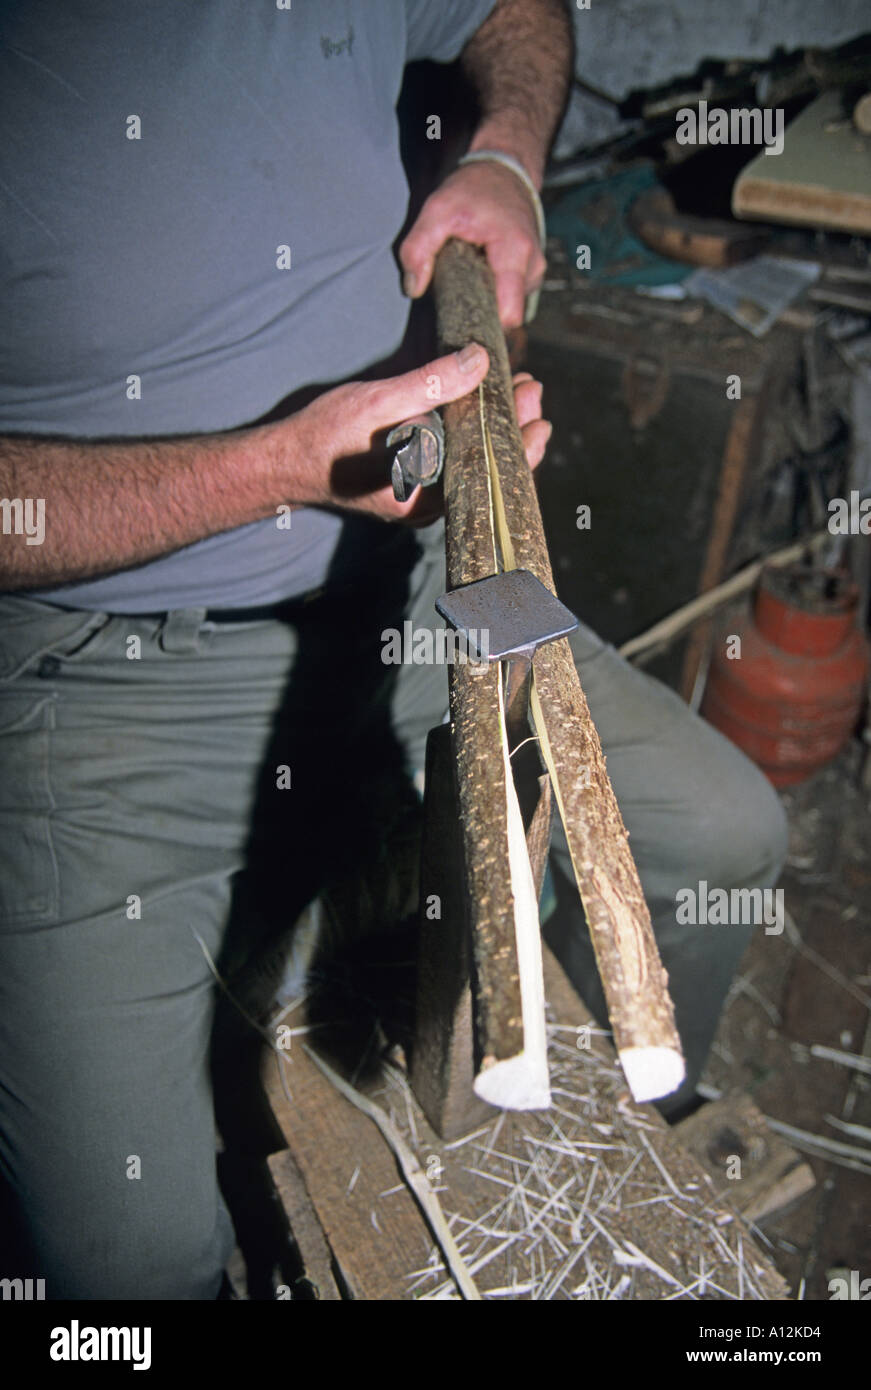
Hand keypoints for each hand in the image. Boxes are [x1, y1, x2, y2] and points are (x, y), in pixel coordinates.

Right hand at [286, 348, 549, 525]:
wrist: (283, 462)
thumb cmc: (323, 438)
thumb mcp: (377, 402)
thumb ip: (428, 383)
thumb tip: (478, 361)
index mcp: (424, 496)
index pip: (488, 473)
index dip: (518, 440)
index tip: (537, 409)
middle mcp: (427, 502)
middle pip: (486, 468)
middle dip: (512, 427)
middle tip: (532, 389)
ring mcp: (419, 493)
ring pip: (472, 462)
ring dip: (494, 425)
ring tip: (516, 392)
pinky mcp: (411, 479)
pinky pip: (454, 459)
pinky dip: (470, 431)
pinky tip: (480, 405)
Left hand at [399, 161, 545, 329]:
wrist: (504, 171)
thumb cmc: (475, 189)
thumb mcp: (437, 209)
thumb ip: (419, 248)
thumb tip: (413, 288)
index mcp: (514, 253)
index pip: (509, 315)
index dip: (485, 328)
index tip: (462, 326)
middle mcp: (531, 267)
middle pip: (506, 316)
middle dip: (480, 313)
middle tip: (456, 296)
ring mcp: (534, 272)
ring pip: (508, 307)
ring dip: (486, 300)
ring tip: (468, 278)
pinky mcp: (529, 273)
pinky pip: (510, 297)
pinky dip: (493, 291)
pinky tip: (480, 275)